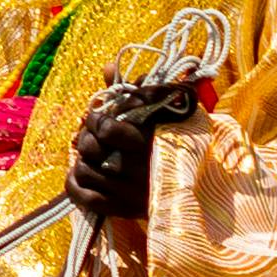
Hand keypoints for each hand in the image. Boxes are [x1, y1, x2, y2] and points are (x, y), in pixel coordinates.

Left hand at [68, 72, 202, 226]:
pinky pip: (84, 198)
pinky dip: (75, 185)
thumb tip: (107, 66)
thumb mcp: (163, 112)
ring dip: (82, 160)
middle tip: (94, 135)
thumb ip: (133, 91)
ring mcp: (130, 193)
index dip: (96, 120)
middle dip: (87, 138)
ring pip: (84, 171)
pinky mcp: (123, 210)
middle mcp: (139, 169)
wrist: (201, 186)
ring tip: (94, 155)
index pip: (106, 128)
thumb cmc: (175, 141)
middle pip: (90, 148)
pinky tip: (81, 174)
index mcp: (149, 141)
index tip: (101, 118)